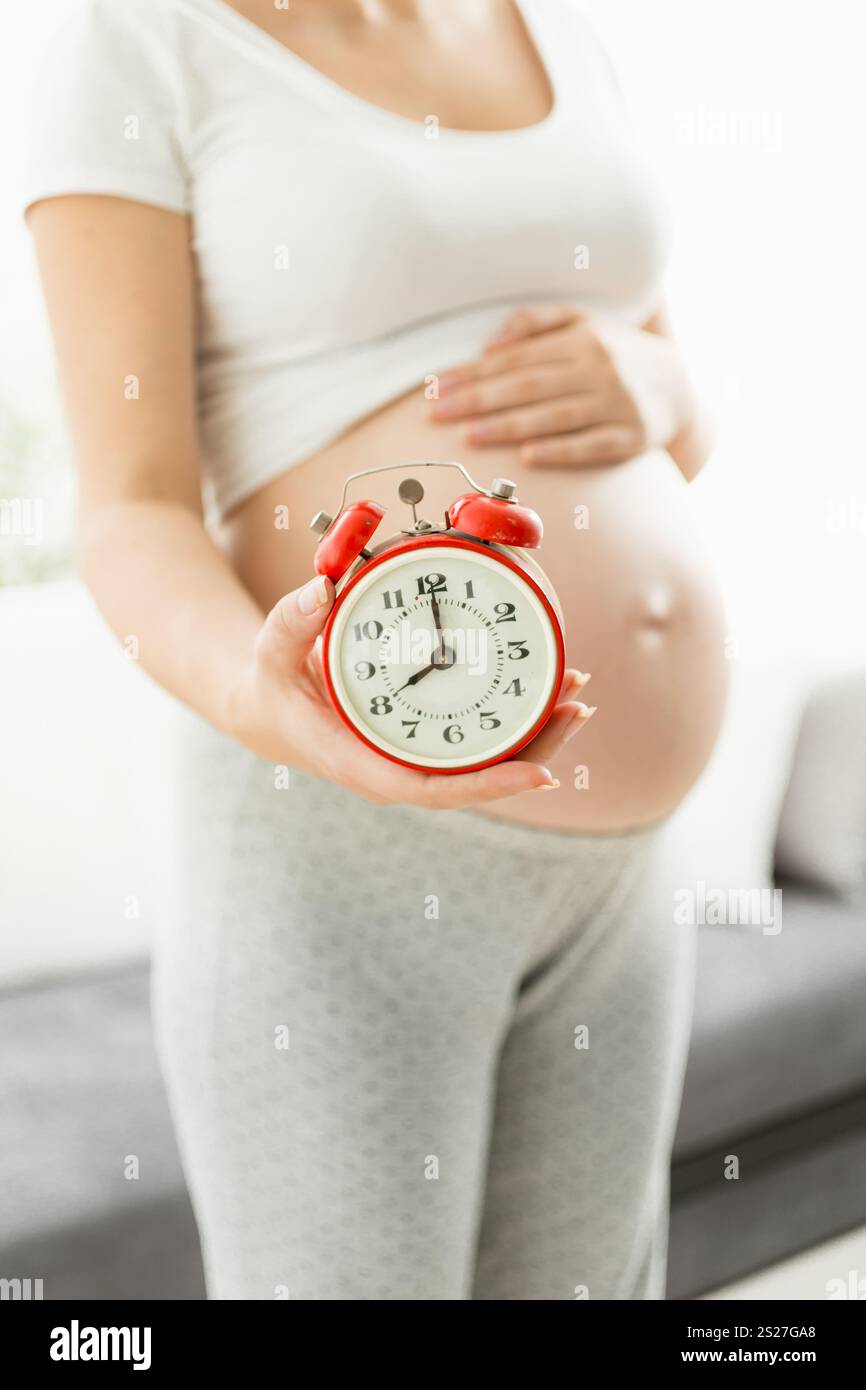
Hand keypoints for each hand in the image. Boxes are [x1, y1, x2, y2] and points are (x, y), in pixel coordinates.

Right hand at [228, 573, 595, 808]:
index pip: (431, 788)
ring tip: (578, 694)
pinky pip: (480, 741)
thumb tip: (320, 589)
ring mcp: (414, 758)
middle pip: (477, 778)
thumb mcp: (272, 650)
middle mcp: (395, 769)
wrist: (267, 708)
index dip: (488, 785)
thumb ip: (294, 620)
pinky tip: (552, 693)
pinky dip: (520, 722)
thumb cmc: (273, 684)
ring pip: (486, 761)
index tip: (537, 774)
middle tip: (576, 705)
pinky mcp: (426, 741)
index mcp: (361, 762)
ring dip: (538, 734)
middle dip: (534, 751)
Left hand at [429, 304, 692, 467]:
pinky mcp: (631, 439)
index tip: (438, 387)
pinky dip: (559, 451)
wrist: (679, 388)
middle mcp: (599, 369)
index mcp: (582, 339)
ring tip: (469, 436)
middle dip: (478, 400)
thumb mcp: (583, 323)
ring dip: (509, 426)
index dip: (474, 373)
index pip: (516, 358)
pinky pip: (590, 446)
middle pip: (528, 386)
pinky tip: (528, 457)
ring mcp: (617, 405)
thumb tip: (489, 345)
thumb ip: (535, 322)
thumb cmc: (616, 354)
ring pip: (554, 417)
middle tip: (438, 415)